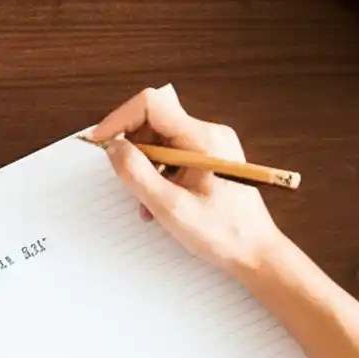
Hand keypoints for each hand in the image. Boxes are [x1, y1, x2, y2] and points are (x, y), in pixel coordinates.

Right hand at [90, 86, 285, 276]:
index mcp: (204, 138)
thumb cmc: (224, 234)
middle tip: (127, 182)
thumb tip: (114, 147)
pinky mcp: (208, 158)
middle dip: (133, 150)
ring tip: (147, 202)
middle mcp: (209, 134)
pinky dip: (157, 174)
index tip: (101, 141)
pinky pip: (171, 154)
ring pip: (159, 140)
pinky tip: (159, 201)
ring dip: (144, 167)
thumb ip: (137, 174)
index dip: (119, 119)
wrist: (257, 252)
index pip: (151, 105)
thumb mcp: (171, 207)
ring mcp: (210, 145)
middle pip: (153, 122)